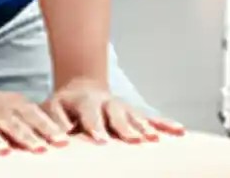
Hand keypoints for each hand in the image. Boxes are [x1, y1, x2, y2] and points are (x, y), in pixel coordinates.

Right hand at [0, 87, 68, 157]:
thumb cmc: (0, 109)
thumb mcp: (20, 110)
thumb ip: (39, 125)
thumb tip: (65, 143)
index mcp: (18, 107)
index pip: (37, 118)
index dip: (50, 129)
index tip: (63, 142)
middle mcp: (0, 113)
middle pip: (16, 126)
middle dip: (29, 138)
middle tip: (41, 150)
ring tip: (4, 152)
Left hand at [43, 78, 184, 144]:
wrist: (81, 87)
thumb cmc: (63, 105)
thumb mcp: (50, 108)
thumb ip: (54, 121)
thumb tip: (60, 137)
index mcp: (86, 101)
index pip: (91, 115)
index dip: (97, 127)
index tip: (101, 142)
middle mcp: (108, 102)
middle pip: (119, 116)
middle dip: (127, 128)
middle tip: (135, 140)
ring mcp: (123, 106)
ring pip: (137, 116)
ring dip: (147, 127)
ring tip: (156, 139)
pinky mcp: (134, 112)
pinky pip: (152, 118)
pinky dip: (165, 124)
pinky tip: (179, 131)